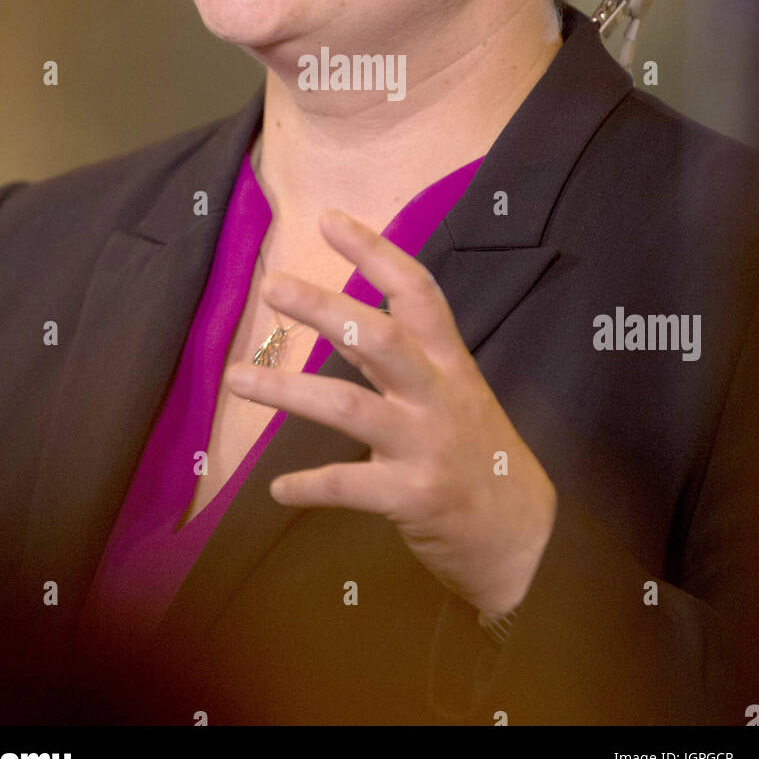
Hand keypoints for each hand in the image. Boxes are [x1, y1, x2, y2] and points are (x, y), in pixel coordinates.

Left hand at [224, 209, 556, 617]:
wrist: (523, 538)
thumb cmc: (480, 457)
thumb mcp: (456, 396)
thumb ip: (405, 362)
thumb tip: (340, 323)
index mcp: (450, 362)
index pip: (417, 291)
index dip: (375, 252)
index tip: (329, 220)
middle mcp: (439, 395)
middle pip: (379, 338)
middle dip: (324, 309)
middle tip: (272, 286)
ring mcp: (426, 445)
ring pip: (349, 407)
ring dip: (287, 391)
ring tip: (235, 379)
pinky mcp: (413, 496)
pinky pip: (348, 485)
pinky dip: (307, 486)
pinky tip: (276, 489)